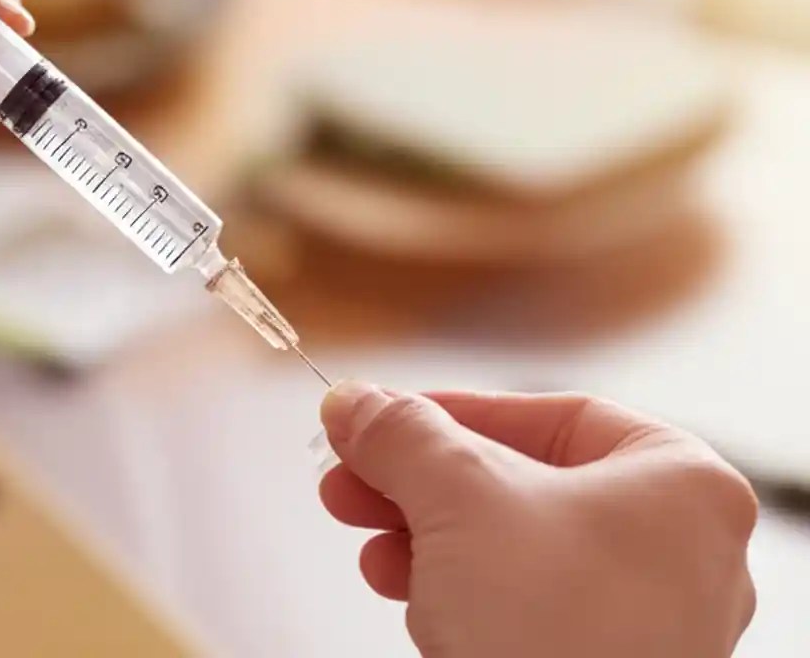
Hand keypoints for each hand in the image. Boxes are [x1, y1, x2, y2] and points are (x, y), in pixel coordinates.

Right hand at [319, 384, 757, 657]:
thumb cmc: (553, 630)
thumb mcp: (458, 497)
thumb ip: (403, 435)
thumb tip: (354, 402)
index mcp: (679, 484)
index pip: (554, 414)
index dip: (457, 409)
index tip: (388, 417)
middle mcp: (678, 551)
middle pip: (522, 483)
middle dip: (421, 481)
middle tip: (353, 476)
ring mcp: (644, 618)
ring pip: (514, 549)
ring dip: (425, 536)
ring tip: (367, 541)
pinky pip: (521, 607)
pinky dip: (458, 590)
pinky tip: (404, 592)